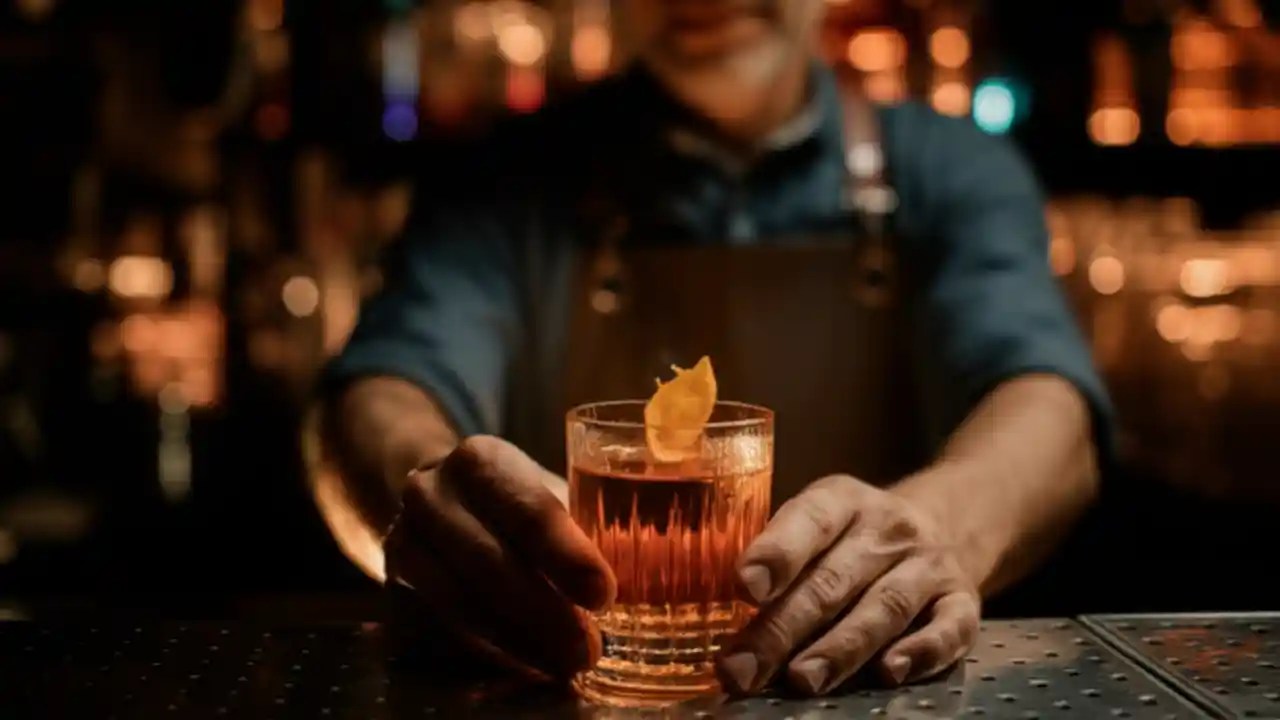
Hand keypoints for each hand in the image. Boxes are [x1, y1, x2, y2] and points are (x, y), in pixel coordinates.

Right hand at [383, 435, 615, 677]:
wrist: (430, 502)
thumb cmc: (510, 504)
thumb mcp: (542, 491)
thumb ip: (587, 524)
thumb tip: (660, 570)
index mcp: (480, 461)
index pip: (527, 509)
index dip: (566, 555)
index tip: (604, 594)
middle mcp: (430, 496)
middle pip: (487, 563)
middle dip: (544, 614)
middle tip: (589, 650)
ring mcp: (402, 547)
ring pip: (457, 606)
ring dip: (516, 646)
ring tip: (563, 667)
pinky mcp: (391, 595)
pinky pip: (437, 636)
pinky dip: (485, 659)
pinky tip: (525, 670)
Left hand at [716, 474, 979, 694]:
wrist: (950, 519)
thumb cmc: (855, 534)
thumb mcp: (818, 521)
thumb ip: (777, 556)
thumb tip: (714, 610)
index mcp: (842, 501)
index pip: (808, 521)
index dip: (777, 553)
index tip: (745, 586)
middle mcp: (887, 529)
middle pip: (833, 581)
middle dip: (783, 628)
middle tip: (742, 668)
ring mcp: (928, 565)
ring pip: (883, 608)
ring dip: (840, 648)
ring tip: (801, 679)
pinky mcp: (963, 601)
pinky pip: (949, 628)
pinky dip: (922, 651)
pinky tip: (891, 673)